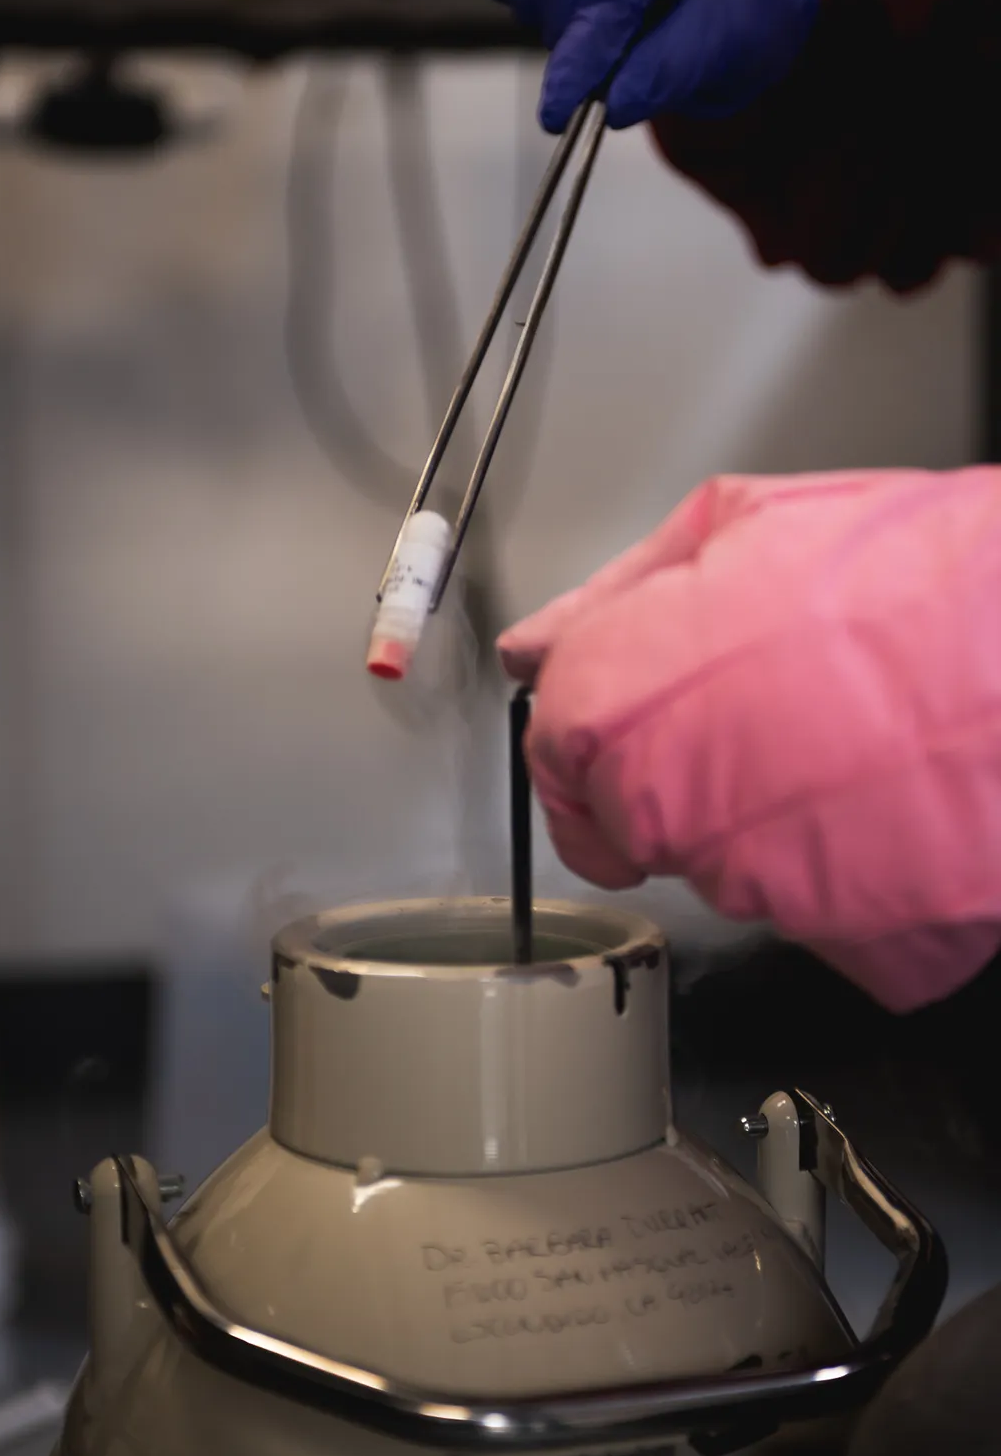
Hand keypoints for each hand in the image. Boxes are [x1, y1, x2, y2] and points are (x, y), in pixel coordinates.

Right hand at [466, 0, 819, 131]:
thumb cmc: (732, 4)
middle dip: (569, 37)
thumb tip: (611, 108)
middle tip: (608, 62)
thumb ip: (667, 72)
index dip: (581, 58)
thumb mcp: (723, 43)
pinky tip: (554, 11)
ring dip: (540, 14)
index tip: (558, 113)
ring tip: (589, 28)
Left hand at [499, 470, 1000, 1011]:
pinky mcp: (823, 932)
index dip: (592, 727)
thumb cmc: (914, 580)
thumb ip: (621, 590)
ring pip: (710, 858)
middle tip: (764, 704)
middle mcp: (663, 803)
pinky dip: (824, 856)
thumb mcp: (750, 523)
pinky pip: (794, 900)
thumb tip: (540, 643)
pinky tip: (871, 788)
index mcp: (620, 699)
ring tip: (837, 732)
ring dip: (756, 807)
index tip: (628, 714)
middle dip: (673, 765)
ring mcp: (743, 877)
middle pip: (624, 811)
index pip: (552, 750)